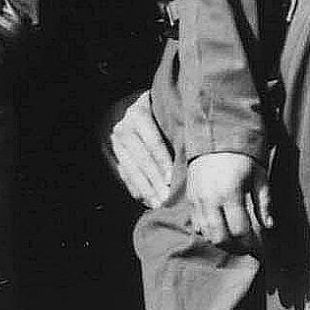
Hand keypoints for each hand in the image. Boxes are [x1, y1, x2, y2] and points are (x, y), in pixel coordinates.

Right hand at [101, 91, 178, 208]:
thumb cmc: (162, 109)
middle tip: (166, 198)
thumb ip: (176, 126)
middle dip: (155, 181)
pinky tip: (146, 201)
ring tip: (158, 204)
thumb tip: (193, 153)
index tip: (171, 180)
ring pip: (132, 170)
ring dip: (145, 190)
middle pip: (142, 159)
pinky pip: (125, 175)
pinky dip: (136, 189)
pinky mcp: (115, 154)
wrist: (135, 106)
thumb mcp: (166, 111)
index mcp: (139, 114)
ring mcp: (117, 142)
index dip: (162, 162)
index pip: (153, 142)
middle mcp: (124, 127)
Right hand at [182, 152, 269, 253]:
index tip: (258, 247)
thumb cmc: (244, 156)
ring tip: (234, 240)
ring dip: (221, 241)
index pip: (239, 230)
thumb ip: (264, 202)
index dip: (250, 243)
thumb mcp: (259, 176)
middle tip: (246, 246)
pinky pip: (196, 223)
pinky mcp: (190, 197)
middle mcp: (211, 199)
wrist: (217, 136)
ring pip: (206, 233)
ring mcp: (198, 199)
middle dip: (235, 247)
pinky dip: (207, 231)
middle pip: (220, 237)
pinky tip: (220, 228)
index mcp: (231, 193)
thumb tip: (270, 226)